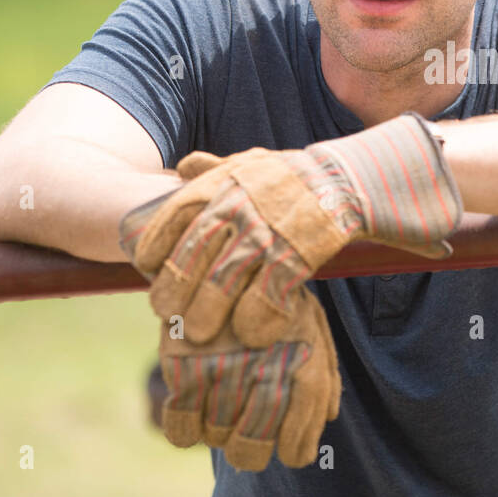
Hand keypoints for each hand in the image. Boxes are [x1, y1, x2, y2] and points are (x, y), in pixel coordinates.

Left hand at [117, 111, 462, 347]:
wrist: (348, 180)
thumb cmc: (295, 176)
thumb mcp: (252, 161)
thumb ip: (214, 168)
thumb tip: (181, 167)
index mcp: (218, 185)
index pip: (166, 222)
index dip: (150, 254)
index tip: (149, 273)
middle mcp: (235, 207)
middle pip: (187, 261)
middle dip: (171, 295)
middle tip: (168, 316)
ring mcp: (265, 233)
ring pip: (220, 286)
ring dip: (205, 317)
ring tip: (199, 334)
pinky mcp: (295, 256)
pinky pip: (265, 298)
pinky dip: (255, 322)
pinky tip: (251, 335)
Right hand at [152, 285, 340, 469]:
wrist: (217, 247)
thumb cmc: (269, 296)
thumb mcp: (309, 319)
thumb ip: (323, 369)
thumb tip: (331, 416)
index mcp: (303, 345)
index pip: (305, 414)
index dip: (298, 445)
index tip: (290, 454)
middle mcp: (264, 356)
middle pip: (256, 435)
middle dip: (251, 451)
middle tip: (248, 445)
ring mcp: (222, 360)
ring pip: (218, 434)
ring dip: (219, 436)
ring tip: (220, 421)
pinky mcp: (181, 359)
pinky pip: (182, 424)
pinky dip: (186, 432)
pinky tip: (193, 417)